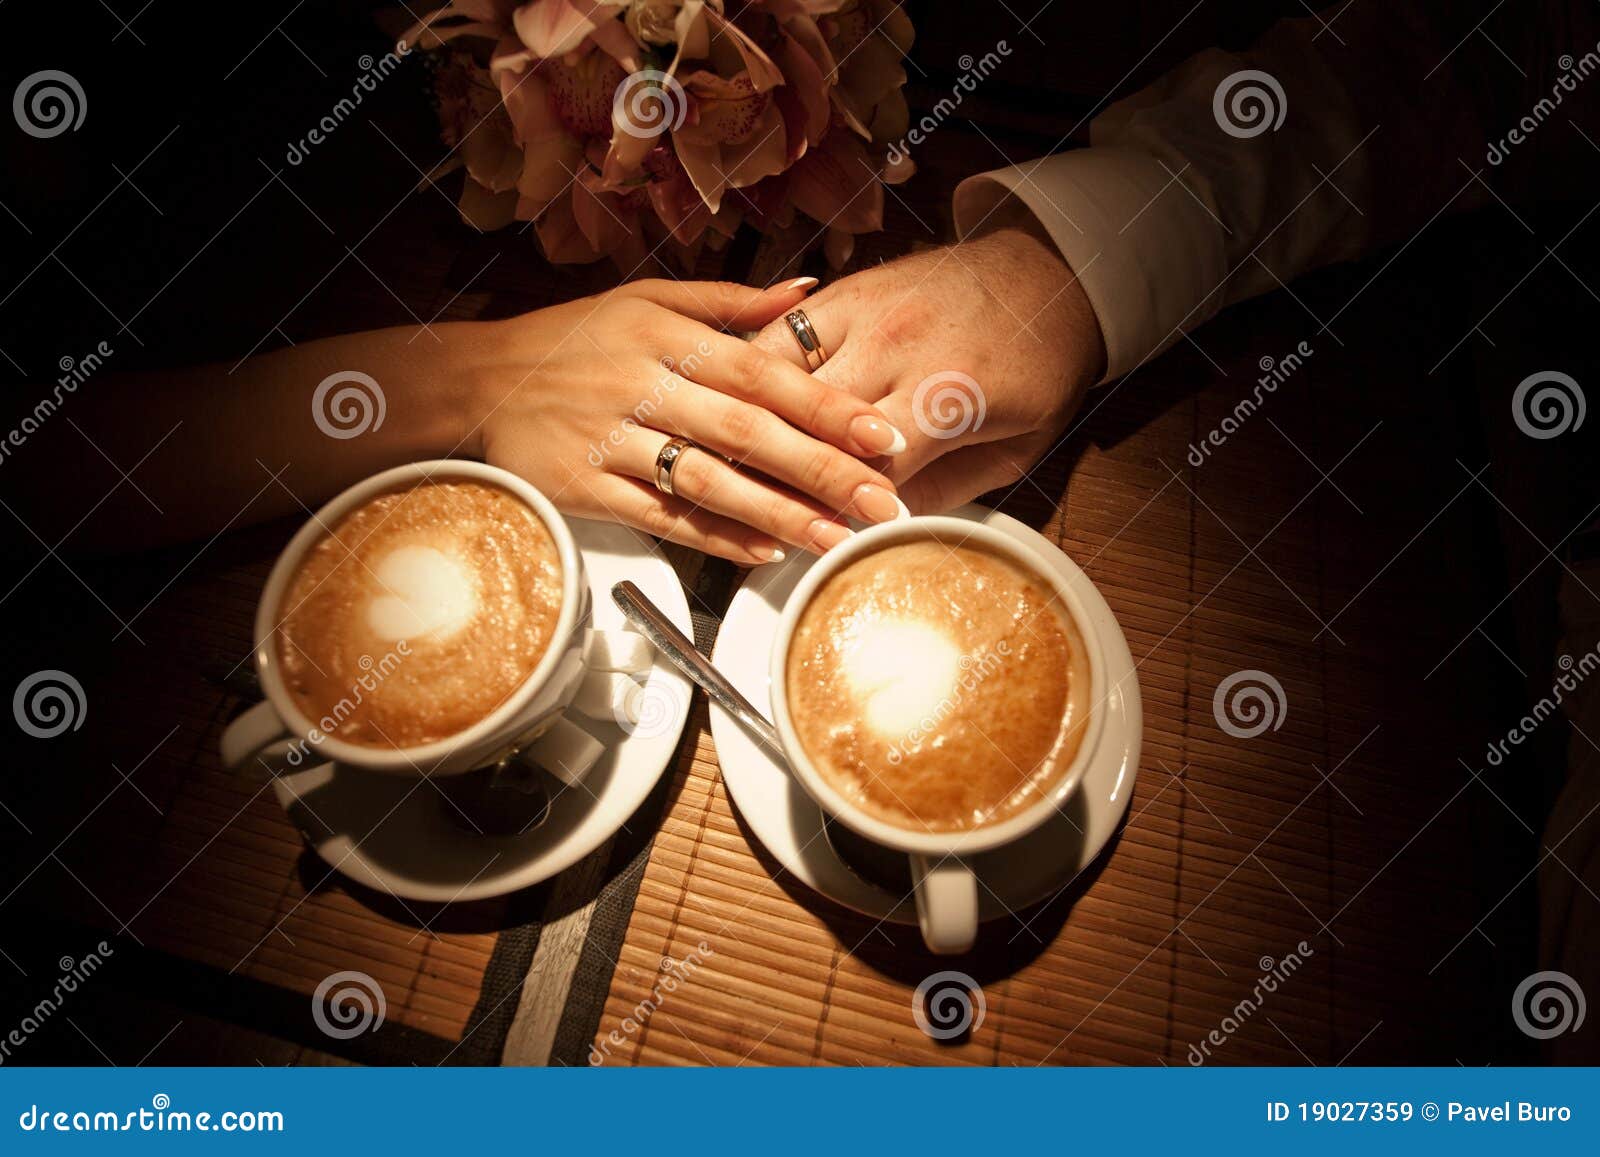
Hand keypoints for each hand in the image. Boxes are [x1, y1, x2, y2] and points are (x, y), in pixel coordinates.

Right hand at [462, 279, 907, 564]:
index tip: (881, 436)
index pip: (762, 373)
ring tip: (834, 537)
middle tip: (881, 500)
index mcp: (666, 337)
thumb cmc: (574, 340)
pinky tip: (762, 552)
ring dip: (777, 512)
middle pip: (746, 431)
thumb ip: (730, 301)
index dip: (826, 407)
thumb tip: (809, 290)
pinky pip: (660, 516)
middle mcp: (643, 385)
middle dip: (820, 469)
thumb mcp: (646, 300)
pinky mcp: (586, 488)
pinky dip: (713, 536)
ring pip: (707, 480)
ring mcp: (612, 440)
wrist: (480, 383)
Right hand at [752, 212, 1106, 511]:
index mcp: (946, 390)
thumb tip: (876, 525)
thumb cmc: (1039, 364)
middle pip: (806, 428)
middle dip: (790, 478)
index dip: (845, 513)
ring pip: (773, 381)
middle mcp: (893, 345)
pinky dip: (758, 379)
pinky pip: (773, 339)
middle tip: (783, 511)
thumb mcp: (1015, 450)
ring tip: (756, 467)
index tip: (835, 538)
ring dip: (760, 428)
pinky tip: (756, 410)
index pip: (866, 472)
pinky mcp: (839, 292)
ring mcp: (859, 311)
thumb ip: (943, 489)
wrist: (1049, 272)